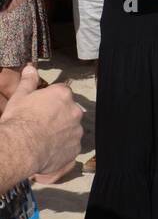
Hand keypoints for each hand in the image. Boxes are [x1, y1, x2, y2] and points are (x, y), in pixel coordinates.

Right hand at [1, 66, 83, 180]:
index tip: (42, 105)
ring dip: (62, 131)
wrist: (21, 148)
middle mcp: (74, 111)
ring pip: (72, 128)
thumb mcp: (19, 97)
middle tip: (41, 122)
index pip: (62, 91)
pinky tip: (48, 149)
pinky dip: (63, 147)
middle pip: (69, 110)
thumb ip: (29, 82)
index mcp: (62, 95)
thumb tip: (31, 69)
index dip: (51, 99)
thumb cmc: (19, 122)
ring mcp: (76, 131)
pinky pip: (71, 146)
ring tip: (44, 138)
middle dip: (59, 115)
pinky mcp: (76, 149)